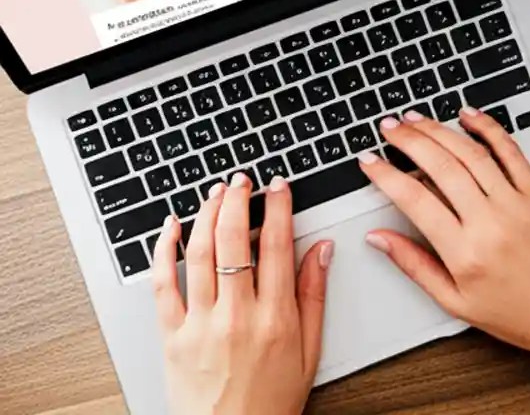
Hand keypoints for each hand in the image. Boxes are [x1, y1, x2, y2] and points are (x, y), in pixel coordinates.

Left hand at [153, 172, 331, 414]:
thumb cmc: (271, 402)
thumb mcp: (309, 350)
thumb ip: (313, 296)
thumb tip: (320, 251)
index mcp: (276, 318)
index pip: (278, 246)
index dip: (278, 208)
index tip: (278, 187)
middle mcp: (237, 316)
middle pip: (235, 241)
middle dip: (238, 201)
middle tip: (241, 181)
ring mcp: (201, 324)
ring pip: (200, 254)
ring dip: (207, 215)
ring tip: (215, 194)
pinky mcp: (172, 336)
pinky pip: (164, 284)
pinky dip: (165, 250)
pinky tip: (172, 228)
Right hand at [357, 108, 529, 356]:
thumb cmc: (520, 314)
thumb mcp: (456, 303)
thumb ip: (414, 265)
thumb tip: (378, 238)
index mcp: (466, 253)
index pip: (414, 200)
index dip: (385, 175)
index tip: (369, 160)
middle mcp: (491, 222)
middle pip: (441, 166)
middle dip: (409, 140)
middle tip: (389, 127)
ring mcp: (518, 203)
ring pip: (472, 153)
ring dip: (440, 130)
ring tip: (416, 118)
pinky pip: (511, 152)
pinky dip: (489, 129)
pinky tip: (469, 116)